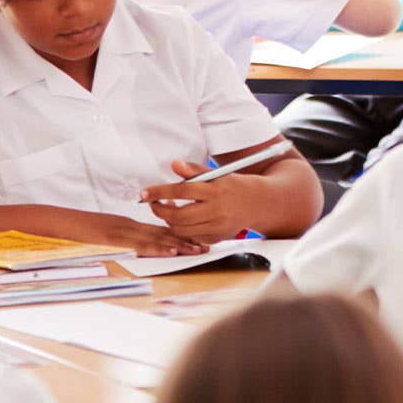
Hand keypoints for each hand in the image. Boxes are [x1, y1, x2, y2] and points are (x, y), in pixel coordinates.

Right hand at [77, 213, 206, 256]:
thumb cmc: (74, 232)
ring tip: (198, 250)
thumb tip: (131, 249)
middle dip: (185, 240)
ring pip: (155, 238)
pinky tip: (171, 251)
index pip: (157, 231)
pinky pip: (139, 245)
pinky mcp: (113, 240)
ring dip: (178, 245)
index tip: (197, 240)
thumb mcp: (99, 235)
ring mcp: (121, 233)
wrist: (53, 222)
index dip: (179, 236)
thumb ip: (117, 240)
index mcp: (125, 226)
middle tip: (206, 246)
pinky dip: (156, 248)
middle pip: (162, 234)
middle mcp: (127, 227)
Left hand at [140, 160, 259, 243]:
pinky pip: (191, 237)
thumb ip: (194, 170)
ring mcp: (217, 227)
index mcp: (216, 191)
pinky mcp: (217, 238)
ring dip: (168, 221)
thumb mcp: (217, 174)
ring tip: (166, 211)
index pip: (182, 191)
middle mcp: (217, 210)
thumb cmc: (233, 186)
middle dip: (160, 211)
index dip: (159, 192)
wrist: (258, 204)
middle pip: (179, 215)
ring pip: (182, 229)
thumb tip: (174, 164)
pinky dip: (181, 230)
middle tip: (153, 204)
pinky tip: (180, 221)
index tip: (144, 193)